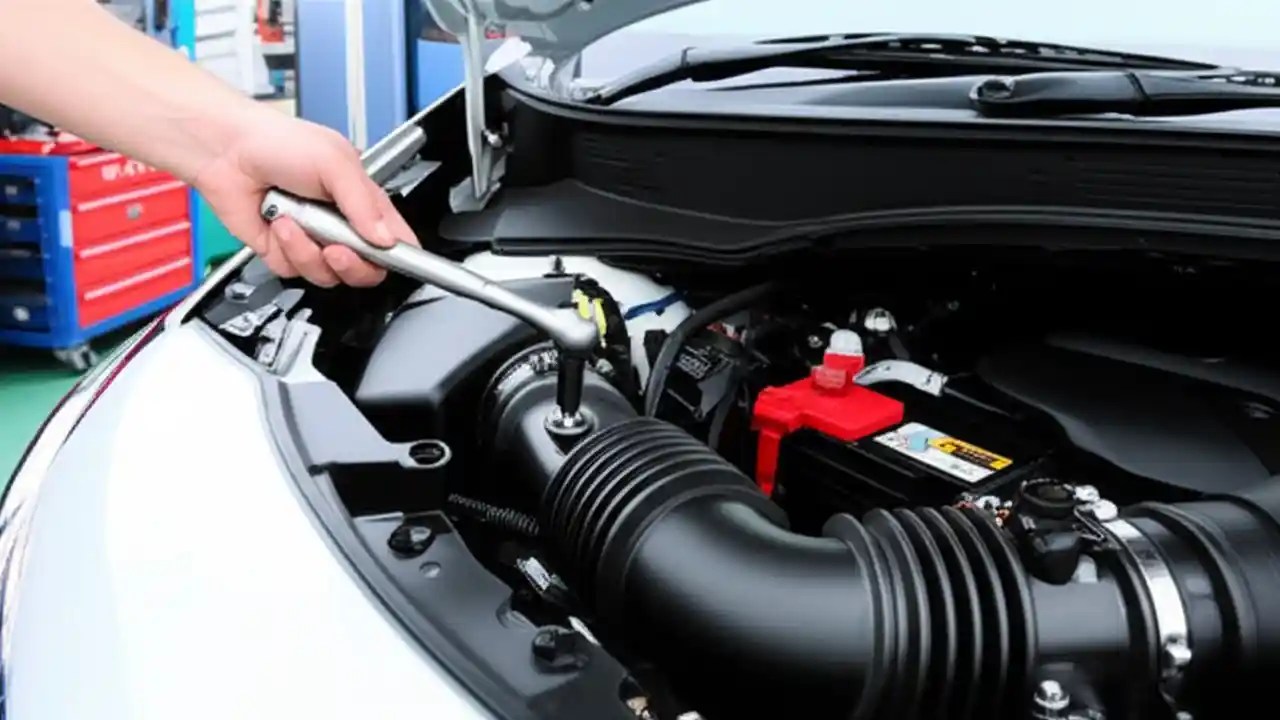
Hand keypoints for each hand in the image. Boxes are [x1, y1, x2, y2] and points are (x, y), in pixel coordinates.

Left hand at [193, 110, 418, 286]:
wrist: (225, 150)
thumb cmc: (278, 142)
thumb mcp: (335, 161)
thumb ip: (364, 202)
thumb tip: (385, 237)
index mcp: (363, 202)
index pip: (396, 239)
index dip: (401, 254)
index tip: (393, 258)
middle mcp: (341, 225)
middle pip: (367, 269)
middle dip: (353, 263)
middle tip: (338, 246)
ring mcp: (313, 241)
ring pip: (329, 274)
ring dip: (309, 250)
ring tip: (295, 220)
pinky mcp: (285, 253)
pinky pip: (296, 272)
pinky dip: (285, 249)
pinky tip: (278, 223)